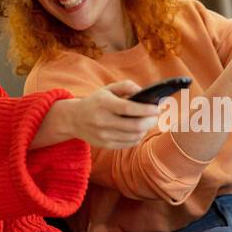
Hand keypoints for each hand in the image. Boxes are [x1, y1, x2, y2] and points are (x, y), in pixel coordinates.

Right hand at [33, 81, 160, 149]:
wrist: (74, 119)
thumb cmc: (96, 102)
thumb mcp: (108, 89)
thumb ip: (126, 86)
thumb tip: (143, 91)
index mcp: (104, 104)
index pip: (128, 109)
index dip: (146, 110)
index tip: (157, 108)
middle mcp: (103, 121)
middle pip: (134, 126)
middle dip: (150, 121)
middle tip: (156, 116)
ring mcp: (103, 135)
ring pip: (133, 136)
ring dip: (145, 129)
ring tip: (148, 122)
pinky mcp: (105, 145)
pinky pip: (128, 143)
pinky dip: (137, 137)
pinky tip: (138, 130)